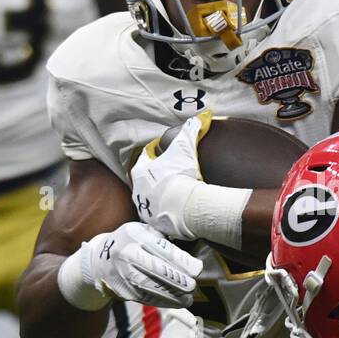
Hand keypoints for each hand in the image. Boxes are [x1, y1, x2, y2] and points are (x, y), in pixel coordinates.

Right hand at [58, 221, 201, 310]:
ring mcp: (122, 274)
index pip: (160, 249)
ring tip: (188, 298)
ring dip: (171, 295)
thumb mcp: (145, 232)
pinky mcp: (122, 290)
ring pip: (150, 287)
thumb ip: (164, 240)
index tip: (197, 269)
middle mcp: (126, 254)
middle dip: (176, 279)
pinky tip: (176, 302)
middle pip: (154, 269)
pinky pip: (145, 297)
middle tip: (192, 285)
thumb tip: (192, 258)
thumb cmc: (132, 242)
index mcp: (134, 234)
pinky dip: (163, 301)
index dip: (180, 261)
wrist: (100, 259)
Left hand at [131, 115, 208, 239]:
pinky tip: (176, 208)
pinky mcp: (152, 221)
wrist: (184, 207)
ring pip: (150, 196)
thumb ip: (191, 130)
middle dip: (157, 174)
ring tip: (175, 192)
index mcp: (141, 170)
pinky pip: (158, 213)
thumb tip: (201, 117)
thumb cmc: (181, 175)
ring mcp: (144, 206)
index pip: (147, 156)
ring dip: (160, 193)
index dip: (158, 152)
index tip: (167, 152)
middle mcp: (137, 188)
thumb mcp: (186, 148)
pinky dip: (165, 210)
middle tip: (172, 173)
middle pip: (146, 177)